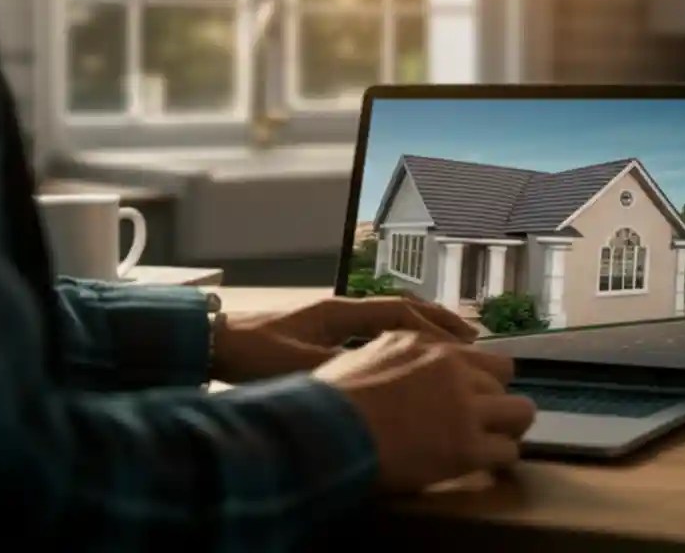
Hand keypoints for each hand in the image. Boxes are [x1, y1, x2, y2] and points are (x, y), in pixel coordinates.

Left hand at [211, 294, 478, 382]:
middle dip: (439, 323)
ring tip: (450, 347)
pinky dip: (396, 342)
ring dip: (421, 331)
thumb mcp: (298, 366)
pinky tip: (405, 360)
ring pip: (387, 320)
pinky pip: (371, 332)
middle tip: (473, 339)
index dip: (436, 326)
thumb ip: (340, 368)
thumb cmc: (251, 354)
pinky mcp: (319, 334)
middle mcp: (339, 309)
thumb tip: (382, 376)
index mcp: (339, 312)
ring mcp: (329, 320)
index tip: (466, 341)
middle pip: (401, 309)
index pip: (400, 312)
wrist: (211, 342)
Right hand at [313, 331, 536, 492]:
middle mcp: (453, 368)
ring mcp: (464, 407)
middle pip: (504, 377)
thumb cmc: (328, 400)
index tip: (470, 395)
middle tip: (482, 421)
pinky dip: (498, 460)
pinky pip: (507, 451)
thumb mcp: (364, 356)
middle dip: (494, 400)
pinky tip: (482, 466)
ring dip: (508, 427)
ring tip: (492, 443)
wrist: (325, 431)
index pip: (479, 354)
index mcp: (428, 345)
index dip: (478, 378)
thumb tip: (392, 365)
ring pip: (520, 411)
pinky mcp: (467, 447)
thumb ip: (392, 355)